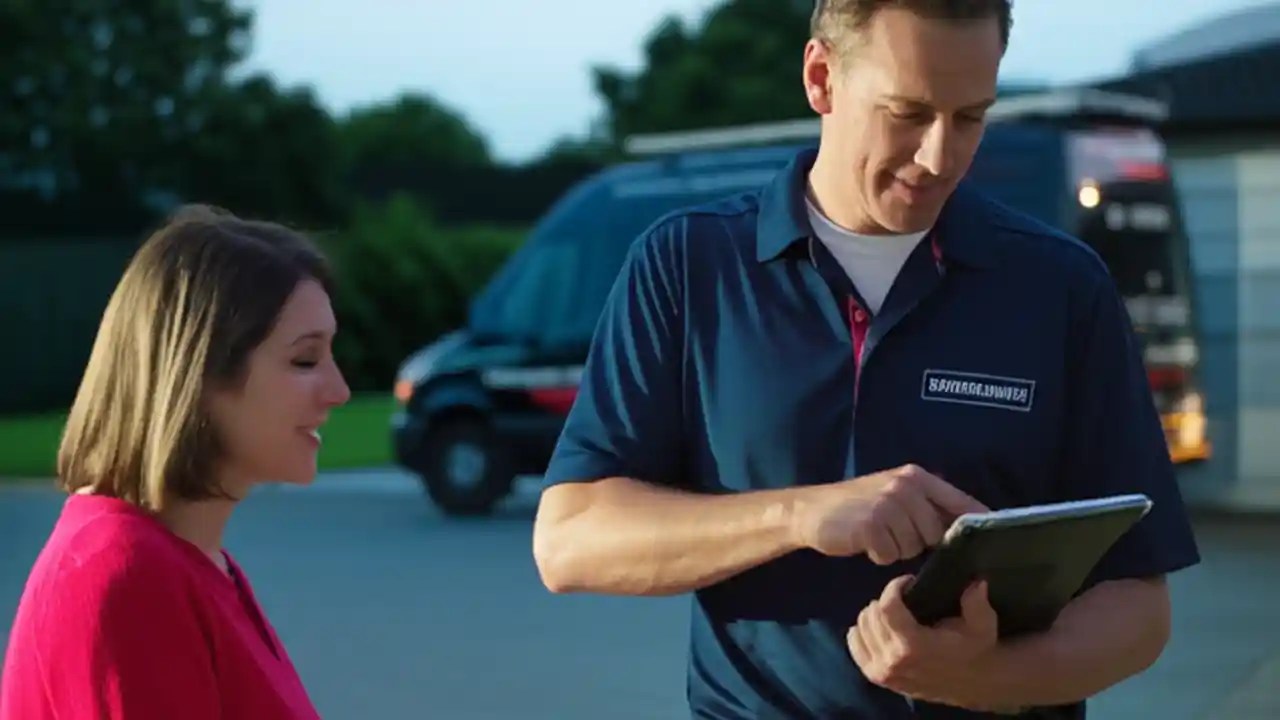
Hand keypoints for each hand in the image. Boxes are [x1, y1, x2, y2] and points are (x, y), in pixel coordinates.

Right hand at [794, 464, 987, 563]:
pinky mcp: (871, 524)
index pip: (961, 503)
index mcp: (917, 477)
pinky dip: (879, 555)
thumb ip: (927, 506)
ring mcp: (888, 504)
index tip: (998, 542)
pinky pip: (890, 555)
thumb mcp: (894, 494)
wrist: (811, 510)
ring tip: (877, 536)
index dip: (980, 524)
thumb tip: (967, 530)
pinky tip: (865, 543)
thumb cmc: (858, 506)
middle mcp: (906, 486)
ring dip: (896, 549)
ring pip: (913, 546)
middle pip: (936, 532)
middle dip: (918, 541)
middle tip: (894, 534)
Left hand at [848, 576, 1003, 709]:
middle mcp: (892, 660)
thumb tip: (975, 582)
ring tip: (893, 611)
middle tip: (903, 597)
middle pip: (871, 614)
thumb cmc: (975, 650)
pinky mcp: (875, 676)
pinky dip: (862, 631)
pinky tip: (878, 626)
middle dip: (886, 599)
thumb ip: (977, 603)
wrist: (973, 683)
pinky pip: (854, 644)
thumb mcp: (982, 626)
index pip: (887, 607)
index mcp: (914, 647)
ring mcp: (881, 670)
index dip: (894, 587)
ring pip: (860, 626)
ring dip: (874, 613)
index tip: (908, 581)